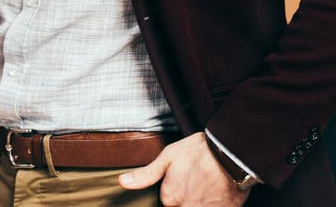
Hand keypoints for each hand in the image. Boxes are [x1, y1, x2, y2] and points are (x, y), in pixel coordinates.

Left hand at [118, 132, 250, 205]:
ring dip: (199, 197)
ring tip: (206, 184)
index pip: (167, 200)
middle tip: (197, 179)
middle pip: (180, 205)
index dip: (175, 186)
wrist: (231, 156)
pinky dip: (212, 202)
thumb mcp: (168, 156)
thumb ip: (146, 174)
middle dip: (187, 194)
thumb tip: (123, 182)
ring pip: (194, 206)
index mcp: (169, 198)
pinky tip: (215, 191)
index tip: (184, 176)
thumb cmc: (200, 152)